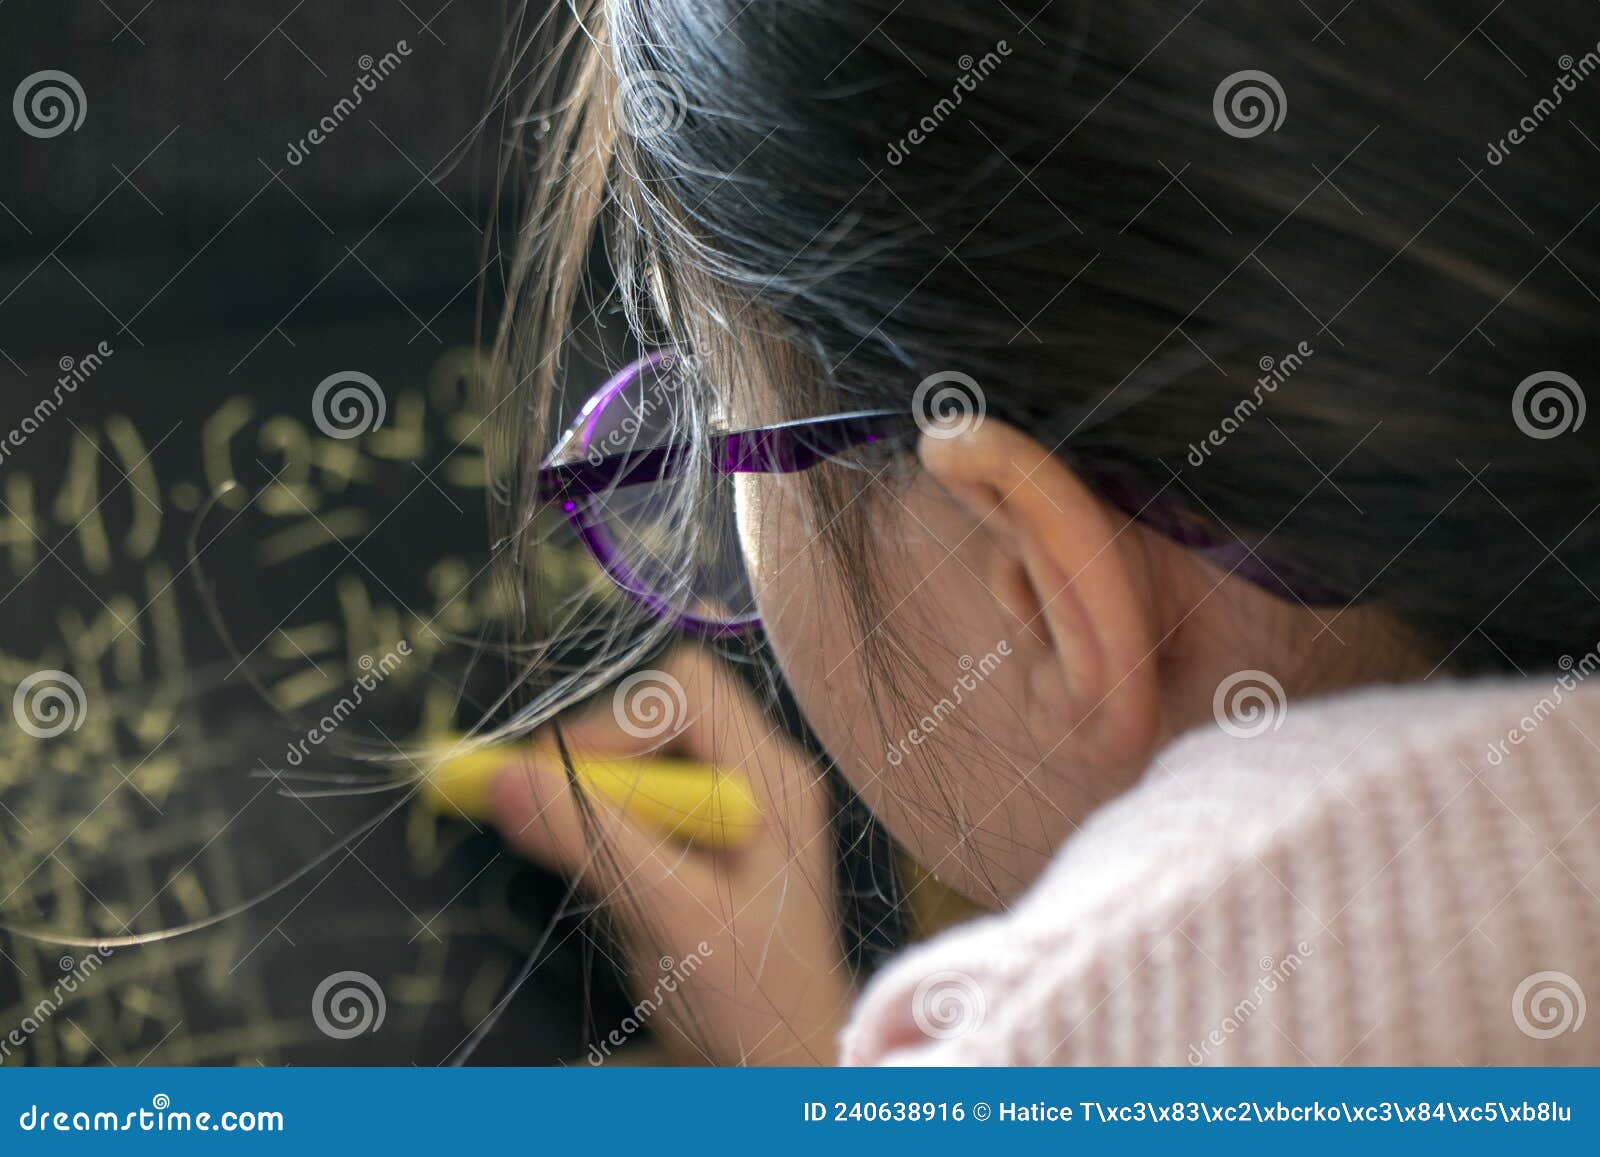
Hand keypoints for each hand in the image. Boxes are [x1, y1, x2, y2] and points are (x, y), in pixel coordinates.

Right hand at [489, 646, 852, 1064]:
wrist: (787, 1066)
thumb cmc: (750, 998)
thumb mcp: (666, 917)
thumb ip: (590, 840)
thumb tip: (504, 779)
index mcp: (770, 777)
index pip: (685, 688)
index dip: (615, 720)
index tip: (560, 779)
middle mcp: (761, 774)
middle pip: (662, 713)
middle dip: (599, 759)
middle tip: (550, 814)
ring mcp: (741, 804)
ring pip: (647, 757)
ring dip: (602, 797)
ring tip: (589, 858)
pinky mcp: (716, 837)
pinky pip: (649, 798)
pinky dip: (612, 824)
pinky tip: (613, 877)